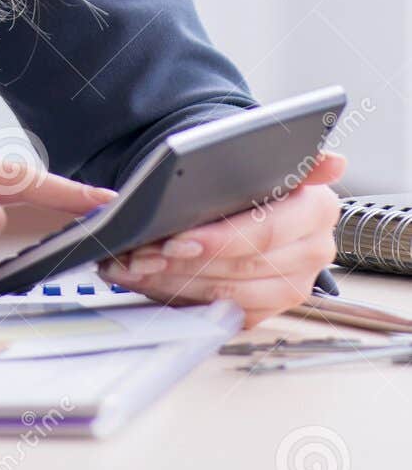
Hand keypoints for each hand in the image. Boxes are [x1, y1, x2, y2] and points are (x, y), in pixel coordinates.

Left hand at [97, 152, 345, 328]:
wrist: (254, 199)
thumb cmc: (255, 177)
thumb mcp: (268, 156)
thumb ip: (298, 158)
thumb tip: (334, 162)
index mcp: (318, 210)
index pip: (263, 233)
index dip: (217, 240)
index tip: (176, 239)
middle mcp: (314, 253)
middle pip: (239, 268)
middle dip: (184, 262)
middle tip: (141, 253)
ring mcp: (293, 287)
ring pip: (226, 295)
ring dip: (173, 282)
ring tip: (134, 265)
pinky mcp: (267, 310)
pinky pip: (220, 313)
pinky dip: (179, 298)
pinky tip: (149, 281)